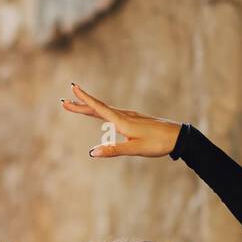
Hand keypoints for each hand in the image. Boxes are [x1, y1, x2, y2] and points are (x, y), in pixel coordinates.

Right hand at [60, 83, 180, 157]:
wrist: (178, 136)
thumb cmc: (158, 143)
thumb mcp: (135, 149)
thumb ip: (113, 150)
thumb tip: (92, 152)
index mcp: (122, 121)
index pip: (99, 108)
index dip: (84, 99)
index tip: (72, 89)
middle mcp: (124, 116)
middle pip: (98, 109)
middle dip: (80, 105)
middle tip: (64, 101)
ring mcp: (129, 116)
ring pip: (104, 110)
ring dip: (89, 108)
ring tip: (77, 106)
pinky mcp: (134, 120)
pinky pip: (112, 113)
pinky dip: (100, 112)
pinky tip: (100, 114)